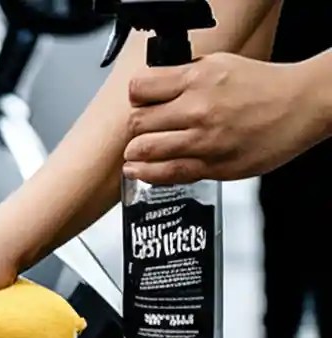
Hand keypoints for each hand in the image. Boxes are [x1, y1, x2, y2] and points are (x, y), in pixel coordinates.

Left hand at [124, 53, 327, 183]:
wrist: (302, 106)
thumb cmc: (263, 86)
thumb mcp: (218, 64)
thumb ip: (182, 76)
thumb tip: (151, 90)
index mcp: (197, 79)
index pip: (139, 89)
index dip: (137, 97)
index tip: (141, 103)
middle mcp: (198, 110)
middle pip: (137, 123)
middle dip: (135, 127)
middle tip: (142, 130)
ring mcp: (205, 141)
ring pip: (145, 150)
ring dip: (135, 153)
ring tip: (138, 151)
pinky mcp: (213, 166)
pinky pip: (167, 174)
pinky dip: (146, 174)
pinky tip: (139, 170)